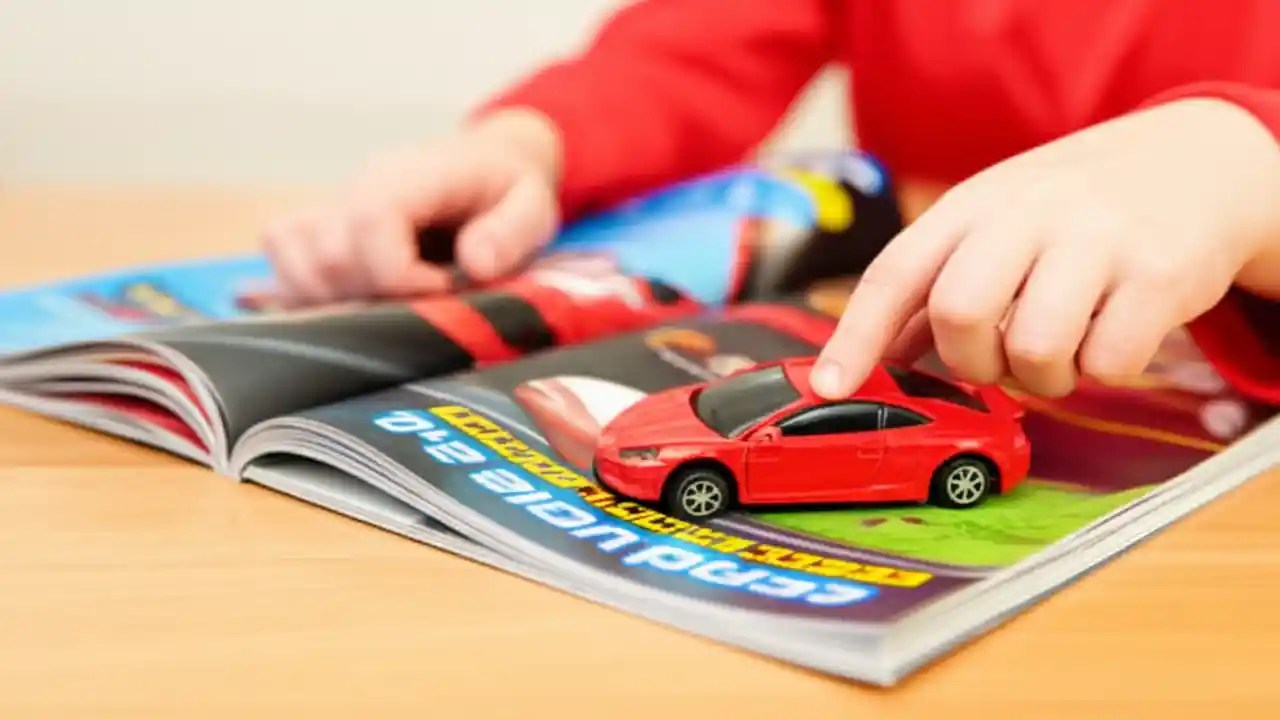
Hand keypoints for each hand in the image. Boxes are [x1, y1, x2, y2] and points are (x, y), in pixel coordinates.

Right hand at [260, 108, 562, 305]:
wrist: (485, 163)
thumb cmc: (508, 187)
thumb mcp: (534, 204)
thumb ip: (511, 231)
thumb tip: (474, 264)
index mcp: (410, 175)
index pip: (370, 220)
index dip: (399, 274)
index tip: (441, 289)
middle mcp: (359, 186)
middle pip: (327, 253)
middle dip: (374, 296)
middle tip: (422, 303)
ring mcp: (333, 206)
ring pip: (292, 256)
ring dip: (334, 299)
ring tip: (390, 304)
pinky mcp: (320, 227)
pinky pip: (282, 254)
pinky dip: (305, 289)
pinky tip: (356, 301)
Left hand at [811, 97, 1279, 398]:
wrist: (1196, 162)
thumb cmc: (1073, 211)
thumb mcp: (996, 227)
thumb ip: (938, 288)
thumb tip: (878, 357)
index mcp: (972, 206)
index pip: (896, 271)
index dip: (855, 335)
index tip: (830, 386)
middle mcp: (1027, 213)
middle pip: (959, 313)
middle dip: (970, 362)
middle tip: (997, 361)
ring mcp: (1096, 240)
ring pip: (1034, 348)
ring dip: (1041, 378)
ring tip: (1059, 353)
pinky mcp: (1158, 275)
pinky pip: (1108, 363)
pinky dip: (1102, 372)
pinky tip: (1111, 338)